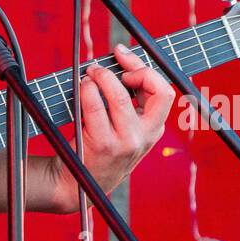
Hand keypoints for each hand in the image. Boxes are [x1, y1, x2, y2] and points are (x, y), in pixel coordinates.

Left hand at [48, 43, 175, 211]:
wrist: (75, 182)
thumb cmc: (97, 144)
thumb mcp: (123, 126)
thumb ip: (127, 96)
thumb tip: (120, 57)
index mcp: (154, 128)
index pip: (164, 91)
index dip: (144, 69)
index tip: (122, 57)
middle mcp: (145, 136)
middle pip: (155, 90)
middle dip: (133, 67)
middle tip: (106, 66)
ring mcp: (126, 141)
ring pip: (120, 96)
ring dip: (101, 76)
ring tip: (90, 74)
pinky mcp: (103, 144)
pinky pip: (95, 105)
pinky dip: (86, 89)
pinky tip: (82, 87)